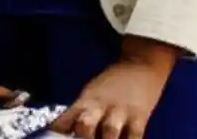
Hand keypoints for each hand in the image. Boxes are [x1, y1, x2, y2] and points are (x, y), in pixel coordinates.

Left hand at [50, 37, 176, 137]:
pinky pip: (135, 137)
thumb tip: (69, 133)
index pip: (66, 119)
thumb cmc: (113, 82)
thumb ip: (80, 112)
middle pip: (85, 127)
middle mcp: (99, 106)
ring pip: (109, 134)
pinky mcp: (140, 117)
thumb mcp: (92, 92)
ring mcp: (120, 112)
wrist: (141, 64)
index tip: (56, 138)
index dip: (60, 131)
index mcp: (85, 99)